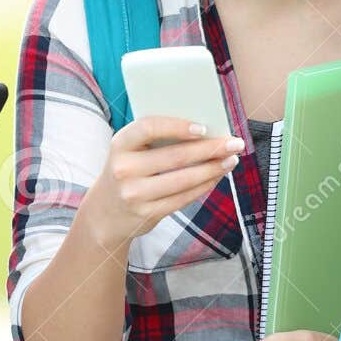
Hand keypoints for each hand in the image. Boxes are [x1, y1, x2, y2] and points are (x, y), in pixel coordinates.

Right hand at [83, 117, 242, 247]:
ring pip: (183, 179)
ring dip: (213, 169)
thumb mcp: (131, 150)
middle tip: (235, 143)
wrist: (105, 212)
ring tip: (231, 160)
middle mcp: (124, 169)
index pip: (148, 128)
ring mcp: (134, 194)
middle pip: (175, 156)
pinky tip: (216, 177)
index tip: (203, 128)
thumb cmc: (128, 171)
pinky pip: (183, 198)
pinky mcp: (147, 213)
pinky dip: (204, 186)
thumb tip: (206, 130)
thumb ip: (156, 138)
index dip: (177, 127)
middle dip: (210, 149)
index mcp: (120, 144)